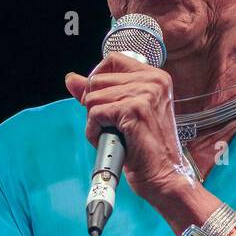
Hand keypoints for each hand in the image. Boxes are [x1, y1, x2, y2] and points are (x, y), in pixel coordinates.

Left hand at [65, 52, 191, 206]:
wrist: (164, 175)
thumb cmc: (148, 149)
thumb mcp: (123, 113)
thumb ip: (99, 92)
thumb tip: (71, 79)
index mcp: (156, 77)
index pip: (112, 60)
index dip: (97, 79)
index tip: (100, 101)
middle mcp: (153, 81)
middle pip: (98, 80)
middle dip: (94, 106)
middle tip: (111, 126)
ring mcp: (145, 94)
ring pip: (93, 98)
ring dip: (94, 122)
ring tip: (113, 136)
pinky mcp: (134, 109)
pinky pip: (95, 114)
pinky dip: (95, 132)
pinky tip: (110, 141)